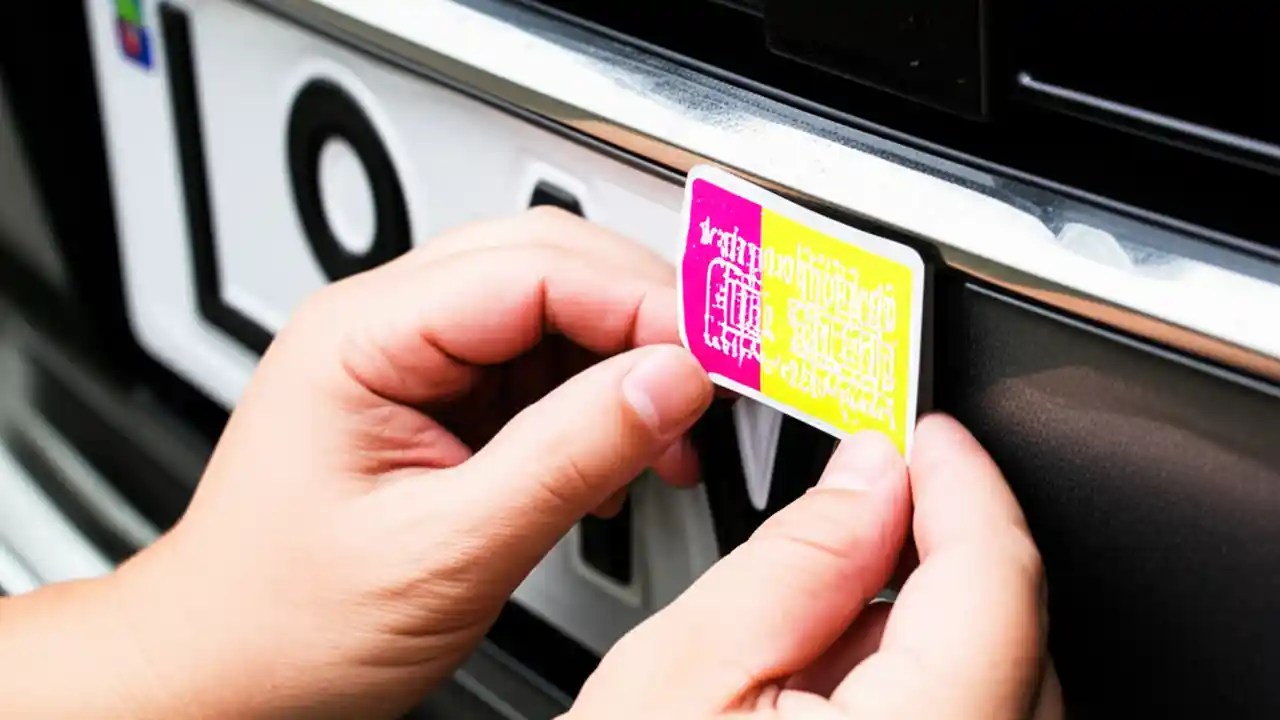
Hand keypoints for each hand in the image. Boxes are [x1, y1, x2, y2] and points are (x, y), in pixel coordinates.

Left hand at [92, 208, 711, 718]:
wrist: (225, 670)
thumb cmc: (286, 621)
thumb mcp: (446, 549)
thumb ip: (569, 455)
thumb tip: (672, 380)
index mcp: (362, 336)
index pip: (532, 268)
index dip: (639, 302)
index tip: (716, 352)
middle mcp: (385, 327)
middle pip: (549, 262)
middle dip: (646, 314)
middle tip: (722, 370)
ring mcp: (414, 361)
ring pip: (556, 311)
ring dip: (629, 362)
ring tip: (675, 433)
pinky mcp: (441, 401)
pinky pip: (543, 369)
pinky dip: (600, 403)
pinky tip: (623, 455)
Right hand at [569, 415, 1061, 719]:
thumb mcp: (680, 676)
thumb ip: (794, 563)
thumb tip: (869, 477)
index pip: (997, 582)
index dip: (962, 484)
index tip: (925, 437)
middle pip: (1010, 635)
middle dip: (933, 556)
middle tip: (852, 512)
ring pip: (998, 688)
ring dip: (922, 630)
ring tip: (804, 640)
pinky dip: (920, 690)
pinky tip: (826, 699)